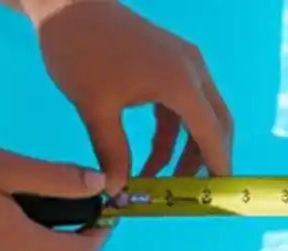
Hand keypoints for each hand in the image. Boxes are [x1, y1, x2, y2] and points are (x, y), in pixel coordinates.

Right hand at [0, 128, 108, 250]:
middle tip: (81, 181)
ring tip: (45, 176)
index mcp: (17, 243)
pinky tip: (13, 183)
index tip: (111, 203)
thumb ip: (56, 178)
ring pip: (35, 238)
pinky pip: (11, 232)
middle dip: (78, 219)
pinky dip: (25, 213)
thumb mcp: (5, 167)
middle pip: (59, 247)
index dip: (103, 232)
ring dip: (50, 213)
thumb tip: (100, 185)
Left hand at [29, 0, 232, 192]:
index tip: (221, 196)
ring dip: (187, 148)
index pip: (211, 133)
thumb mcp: (94, 107)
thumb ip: (112, 151)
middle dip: (207, 160)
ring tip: (163, 177)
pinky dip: (175, 130)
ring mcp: (186, 63)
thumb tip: (117, 189)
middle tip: (192, 192)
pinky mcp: (173, 60)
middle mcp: (193, 71)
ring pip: (202, 115)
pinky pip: (185, 103)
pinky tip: (154, 151)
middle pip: (217, 124)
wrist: (66, 3)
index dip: (218, 166)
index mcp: (180, 83)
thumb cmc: (79, 51)